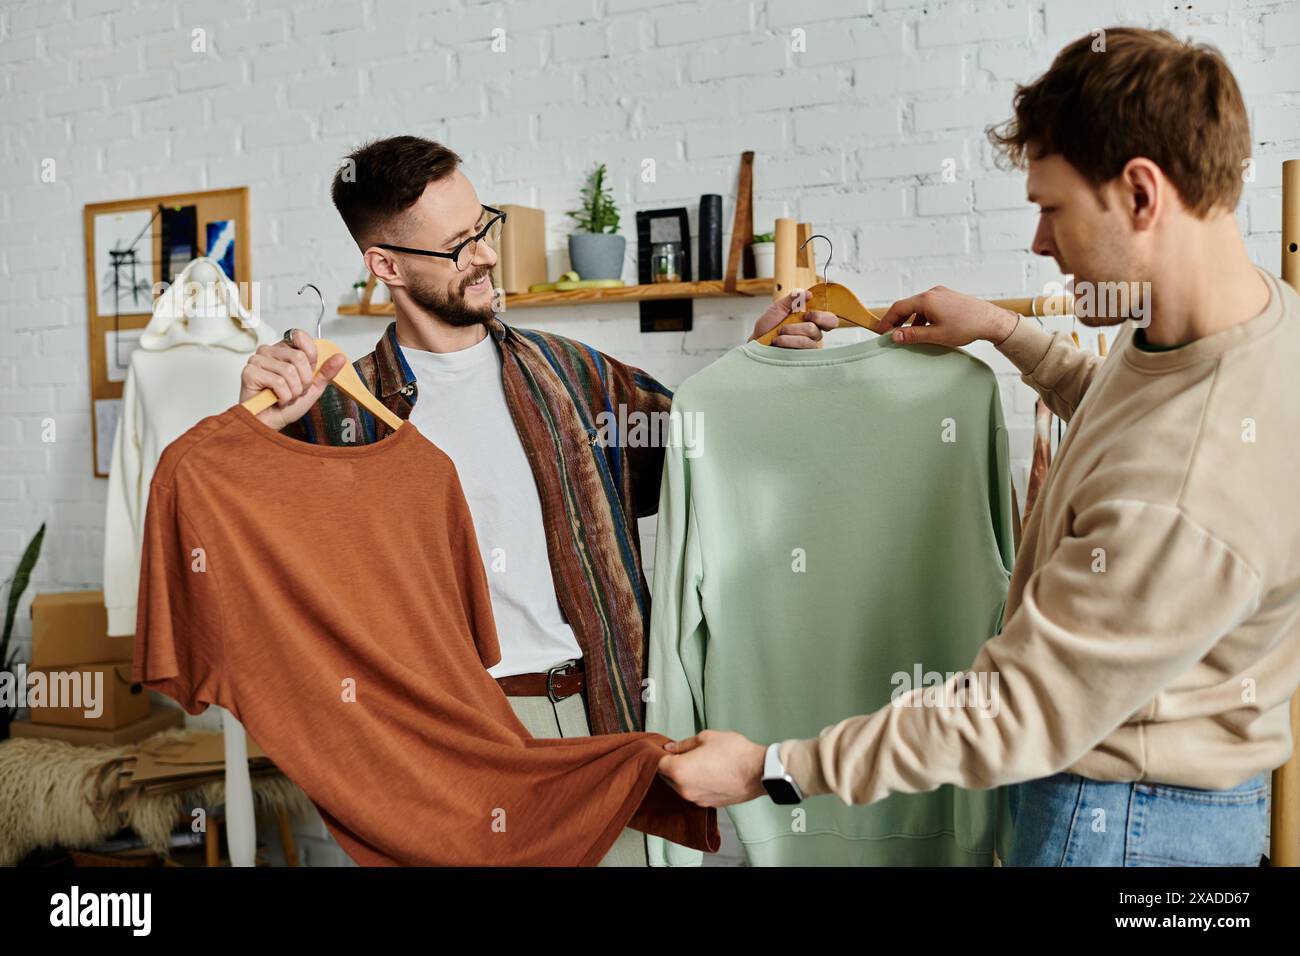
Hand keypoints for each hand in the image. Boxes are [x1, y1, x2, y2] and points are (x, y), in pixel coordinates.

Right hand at [238, 329, 347, 430]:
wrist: (271, 423)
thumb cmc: (286, 405)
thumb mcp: (313, 387)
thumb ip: (326, 371)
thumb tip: (340, 357)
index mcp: (284, 350)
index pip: (300, 336)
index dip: (310, 358)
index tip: (307, 374)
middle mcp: (269, 351)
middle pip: (299, 357)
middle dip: (303, 381)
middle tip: (295, 391)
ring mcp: (257, 360)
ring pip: (289, 371)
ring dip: (293, 391)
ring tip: (285, 397)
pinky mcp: (249, 372)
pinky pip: (277, 382)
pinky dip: (283, 396)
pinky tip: (277, 400)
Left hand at [657, 729, 767, 807]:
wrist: (759, 772)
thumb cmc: (734, 752)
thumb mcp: (706, 737)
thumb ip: (683, 744)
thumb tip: (669, 748)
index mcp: (679, 771)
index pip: (657, 763)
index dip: (657, 753)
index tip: (661, 747)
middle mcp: (684, 790)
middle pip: (666, 777)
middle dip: (670, 765)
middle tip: (680, 751)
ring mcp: (696, 800)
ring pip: (680, 786)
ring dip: (682, 775)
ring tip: (696, 761)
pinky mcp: (708, 805)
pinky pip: (694, 793)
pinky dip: (694, 784)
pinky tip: (706, 773)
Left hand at [749, 289, 839, 348]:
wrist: (757, 342)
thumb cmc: (768, 326)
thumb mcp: (778, 307)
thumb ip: (793, 298)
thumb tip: (808, 293)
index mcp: (811, 319)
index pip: (830, 319)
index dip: (824, 315)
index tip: (808, 313)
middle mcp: (814, 332)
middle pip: (829, 324)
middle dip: (814, 317)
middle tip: (798, 319)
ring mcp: (810, 345)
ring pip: (812, 332)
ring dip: (792, 329)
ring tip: (779, 331)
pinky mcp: (804, 356)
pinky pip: (804, 345)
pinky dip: (788, 340)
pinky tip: (778, 340)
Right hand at [875, 285, 1018, 347]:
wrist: (990, 320)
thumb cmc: (966, 327)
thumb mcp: (936, 335)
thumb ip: (912, 335)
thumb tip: (894, 336)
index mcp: (926, 300)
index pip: (898, 308)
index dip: (887, 320)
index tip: (880, 331)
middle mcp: (932, 293)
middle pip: (907, 305)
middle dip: (898, 320)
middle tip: (890, 334)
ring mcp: (941, 293)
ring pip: (919, 306)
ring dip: (911, 320)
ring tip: (909, 335)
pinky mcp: (949, 297)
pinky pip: (929, 306)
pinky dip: (923, 317)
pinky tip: (927, 329)